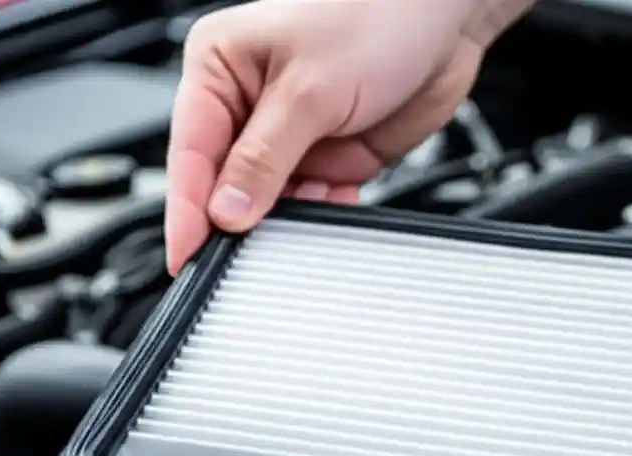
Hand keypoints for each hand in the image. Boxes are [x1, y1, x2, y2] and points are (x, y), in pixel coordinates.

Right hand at [163, 0, 532, 273]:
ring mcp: (291, 132)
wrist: (446, 17)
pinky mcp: (330, 154)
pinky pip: (315, 200)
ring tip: (304, 214)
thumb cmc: (376, 14)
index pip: (190, 152)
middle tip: (242, 256)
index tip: (186, 255)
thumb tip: (227, 212)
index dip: (186, 210)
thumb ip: (264, 158)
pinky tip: (337, 203)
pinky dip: (325, 211)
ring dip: (288, 217)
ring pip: (270, 200)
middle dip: (239, 218)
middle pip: (225, 183)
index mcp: (220, 67)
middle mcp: (248, 102)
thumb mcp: (308, 91)